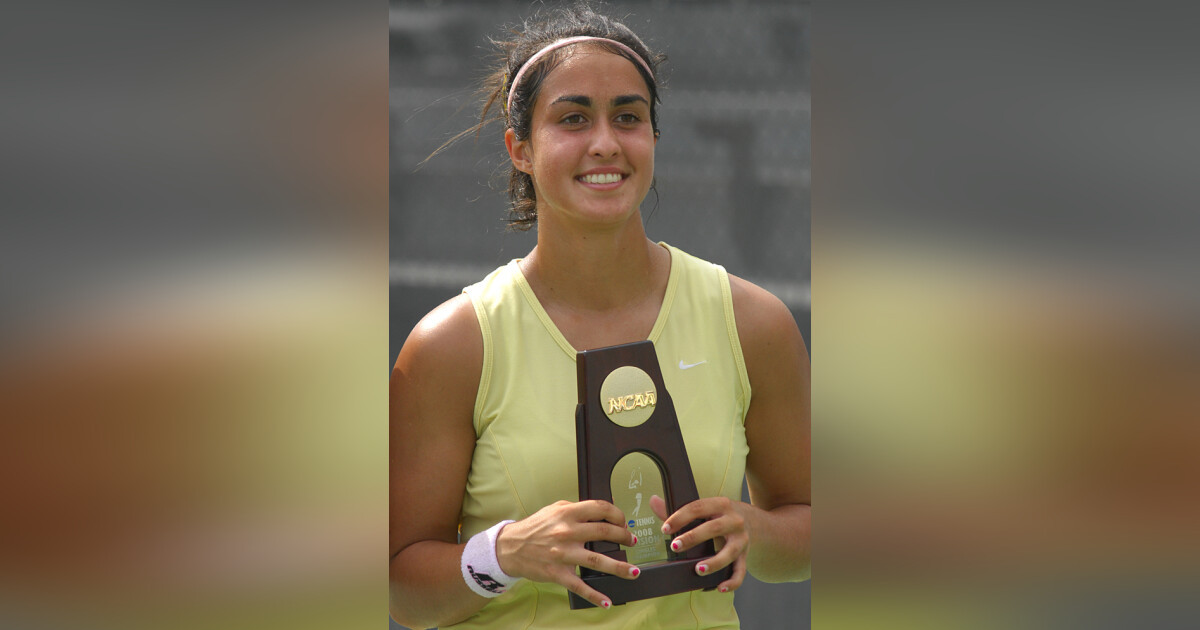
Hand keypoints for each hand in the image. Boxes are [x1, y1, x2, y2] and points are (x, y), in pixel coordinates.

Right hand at [495, 500, 639, 607]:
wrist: (510, 547)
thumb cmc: (534, 528)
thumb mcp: (554, 510)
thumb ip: (576, 509)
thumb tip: (602, 511)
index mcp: (567, 514)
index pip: (600, 509)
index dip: (617, 514)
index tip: (622, 521)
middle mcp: (567, 533)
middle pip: (604, 533)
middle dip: (623, 537)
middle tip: (631, 542)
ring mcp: (563, 554)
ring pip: (597, 561)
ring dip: (619, 567)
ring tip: (634, 571)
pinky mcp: (557, 573)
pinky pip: (579, 586)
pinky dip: (594, 595)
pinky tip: (606, 601)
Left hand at [650, 494, 748, 592]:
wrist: (755, 522)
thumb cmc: (722, 516)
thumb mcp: (706, 508)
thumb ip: (680, 509)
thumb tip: (654, 501)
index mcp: (721, 505)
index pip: (698, 508)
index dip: (680, 517)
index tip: (665, 528)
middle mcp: (734, 521)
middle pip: (713, 529)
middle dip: (693, 538)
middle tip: (675, 547)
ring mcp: (741, 540)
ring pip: (729, 552)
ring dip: (714, 562)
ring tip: (698, 569)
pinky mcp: (745, 556)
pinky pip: (740, 571)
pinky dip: (732, 581)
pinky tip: (720, 587)